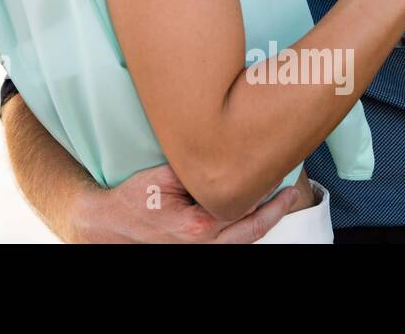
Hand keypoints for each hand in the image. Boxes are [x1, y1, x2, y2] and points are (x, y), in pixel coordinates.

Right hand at [74, 163, 299, 242]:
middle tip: (292, 190)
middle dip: (275, 209)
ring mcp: (202, 252)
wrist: (111, 226)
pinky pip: (232, 243)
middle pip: (253, 228)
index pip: (243, 203)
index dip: (263, 187)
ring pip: (246, 240)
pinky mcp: (198, 252)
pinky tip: (255, 214)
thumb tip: (222, 152)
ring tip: (281, 202)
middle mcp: (205, 243)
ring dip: (265, 221)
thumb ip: (193, 167)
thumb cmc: (133, 200)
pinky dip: (247, 229)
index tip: (275, 169)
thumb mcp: (161, 176)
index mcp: (199, 223)